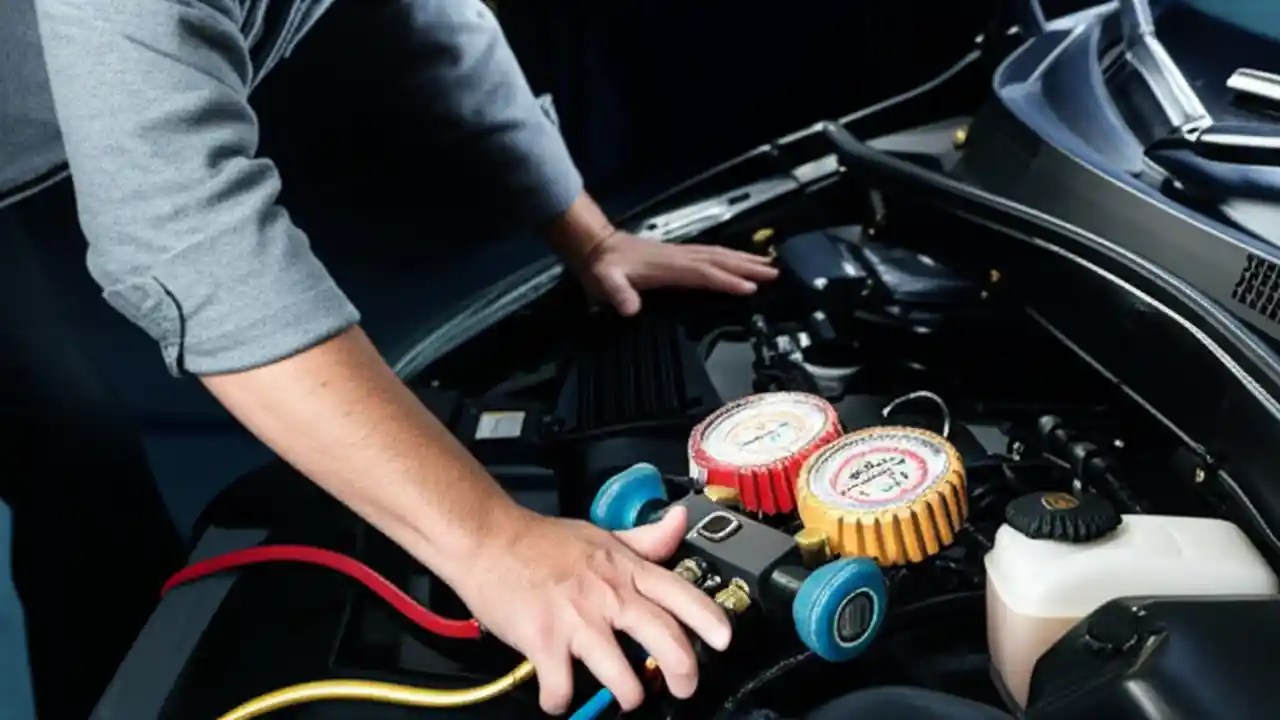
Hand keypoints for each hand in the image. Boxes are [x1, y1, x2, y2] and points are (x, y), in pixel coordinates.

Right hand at [447, 506, 730, 714]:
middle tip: (684, 686)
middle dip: (683, 672)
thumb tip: (680, 522)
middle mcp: (608, 594)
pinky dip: (561, 700)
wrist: (488, 539)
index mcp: (626, 569)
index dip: (709, 619)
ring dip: (629, 694)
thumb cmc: (542, 542)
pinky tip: (559, 696)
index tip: (724, 640)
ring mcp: (577, 619)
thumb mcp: (602, 534)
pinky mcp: (544, 640)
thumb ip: (645, 539)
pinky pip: (562, 686)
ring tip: (627, 696)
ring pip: (621, 673)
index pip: (680, 593)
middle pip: (664, 639)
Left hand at [574, 231, 778, 315]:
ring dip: (744, 260)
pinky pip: (711, 254)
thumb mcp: (605, 281)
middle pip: (720, 260)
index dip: (726, 280)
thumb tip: (630, 309)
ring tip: (768, 265)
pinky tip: (739, 261)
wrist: (596, 246)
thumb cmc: (603, 267)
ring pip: (719, 255)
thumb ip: (618, 294)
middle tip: (775, 273)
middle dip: (748, 267)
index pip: (704, 273)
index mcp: (669, 266)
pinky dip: (730, 257)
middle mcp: (680, 257)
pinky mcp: (679, 254)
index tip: (750, 288)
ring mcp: (681, 253)